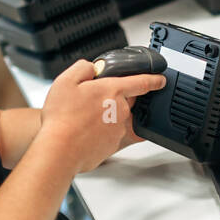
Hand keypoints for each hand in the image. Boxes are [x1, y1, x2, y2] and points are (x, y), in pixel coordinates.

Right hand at [37, 59, 166, 172]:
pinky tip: (84, 132)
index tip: (160, 80)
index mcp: (112, 91)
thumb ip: (83, 68)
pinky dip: (99, 132)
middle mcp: (120, 110)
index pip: (141, 82)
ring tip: (83, 119)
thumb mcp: (66, 81)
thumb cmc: (62, 118)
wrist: (60, 150)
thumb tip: (92, 68)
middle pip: (126, 100)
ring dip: (105, 117)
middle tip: (92, 103)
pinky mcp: (113, 145)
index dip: (153, 80)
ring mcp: (119, 129)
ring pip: (117, 118)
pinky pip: (110, 134)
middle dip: (115, 99)